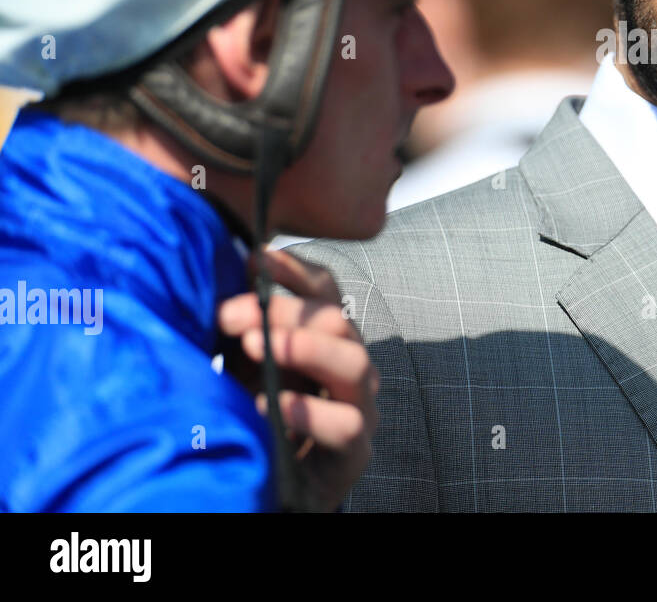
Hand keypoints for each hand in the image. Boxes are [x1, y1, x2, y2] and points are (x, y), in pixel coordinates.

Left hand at [217, 248, 378, 511]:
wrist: (270, 482)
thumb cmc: (256, 416)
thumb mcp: (244, 365)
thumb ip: (240, 328)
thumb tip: (213, 276)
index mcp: (326, 338)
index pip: (325, 291)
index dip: (295, 271)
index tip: (254, 258)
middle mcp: (349, 365)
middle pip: (336, 321)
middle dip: (285, 311)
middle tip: (231, 315)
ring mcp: (359, 406)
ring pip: (355, 362)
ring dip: (307, 349)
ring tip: (260, 345)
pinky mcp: (354, 451)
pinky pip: (345, 425)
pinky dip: (308, 412)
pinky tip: (268, 405)